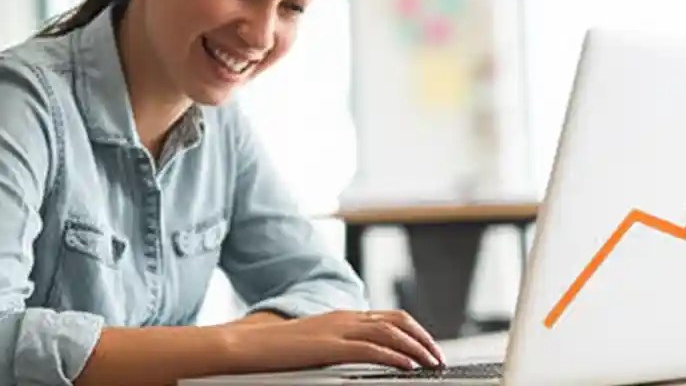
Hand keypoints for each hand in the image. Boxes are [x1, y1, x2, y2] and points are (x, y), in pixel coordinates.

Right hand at [223, 309, 445, 373]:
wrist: (246, 346)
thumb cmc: (277, 350)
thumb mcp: (316, 344)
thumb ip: (339, 346)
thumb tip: (362, 357)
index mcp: (342, 316)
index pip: (389, 318)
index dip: (415, 332)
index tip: (429, 349)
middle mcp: (344, 318)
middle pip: (397, 321)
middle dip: (423, 338)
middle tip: (439, 358)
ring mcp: (337, 330)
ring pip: (389, 333)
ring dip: (416, 348)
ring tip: (432, 364)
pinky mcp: (329, 347)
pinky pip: (370, 350)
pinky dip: (393, 357)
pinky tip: (407, 367)